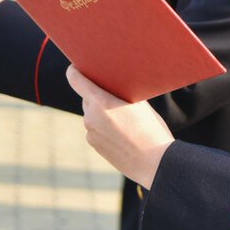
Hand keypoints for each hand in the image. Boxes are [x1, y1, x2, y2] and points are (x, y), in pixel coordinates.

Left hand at [65, 65, 173, 188]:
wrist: (154, 162)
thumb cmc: (151, 129)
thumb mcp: (139, 104)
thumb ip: (120, 94)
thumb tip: (113, 88)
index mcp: (100, 102)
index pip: (76, 79)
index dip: (75, 70)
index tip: (77, 66)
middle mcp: (90, 116)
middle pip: (88, 97)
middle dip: (98, 94)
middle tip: (116, 95)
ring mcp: (90, 132)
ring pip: (93, 114)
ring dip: (103, 112)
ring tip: (125, 119)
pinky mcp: (93, 144)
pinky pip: (96, 128)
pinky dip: (105, 127)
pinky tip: (122, 133)